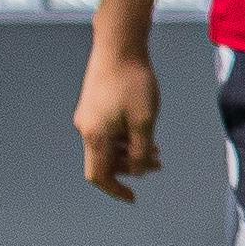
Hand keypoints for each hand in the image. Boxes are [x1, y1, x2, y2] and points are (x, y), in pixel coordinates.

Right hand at [75, 45, 162, 204]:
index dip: (114, 190)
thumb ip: (140, 151)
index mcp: (95, 136)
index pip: (99, 176)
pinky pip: (108, 131)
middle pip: (105, 161)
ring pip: (108, 146)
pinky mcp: (94, 105)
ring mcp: (88, 116)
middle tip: (158, 164)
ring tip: (156, 149)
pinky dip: (125, 137)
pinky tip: (144, 132)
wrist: (119, 47)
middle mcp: (86, 128)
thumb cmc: (133, 83)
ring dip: (130, 152)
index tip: (133, 198)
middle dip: (130, 167)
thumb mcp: (145, 121)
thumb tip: (136, 170)